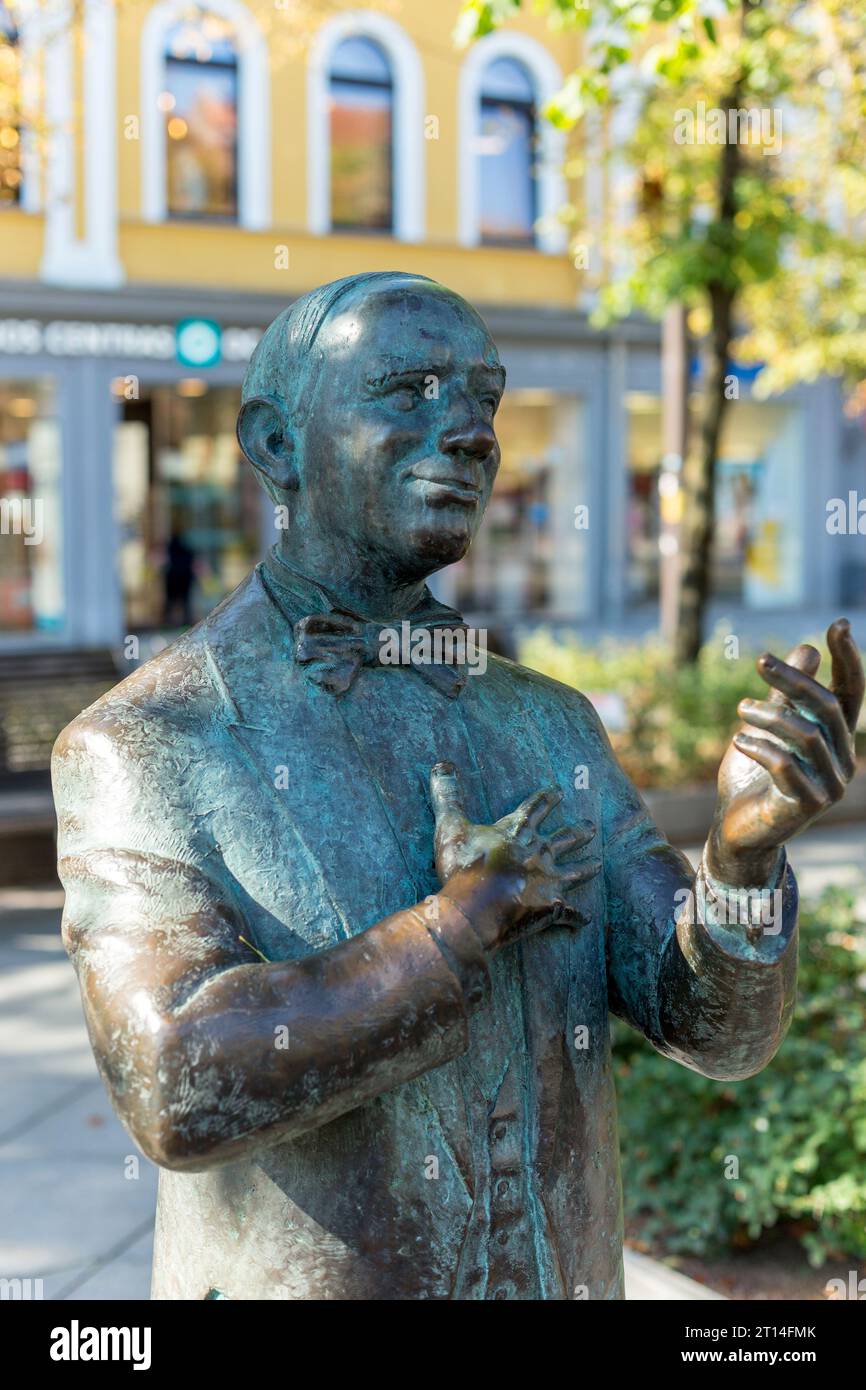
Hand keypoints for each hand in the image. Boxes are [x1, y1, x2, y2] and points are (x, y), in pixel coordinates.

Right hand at [429, 760, 599, 952]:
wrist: (476, 907)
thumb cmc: (464, 866)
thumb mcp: (451, 826)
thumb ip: (448, 796)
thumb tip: (441, 763)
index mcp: (518, 832)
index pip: (536, 808)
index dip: (547, 799)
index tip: (559, 791)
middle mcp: (539, 853)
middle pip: (564, 839)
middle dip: (578, 832)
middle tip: (591, 827)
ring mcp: (548, 881)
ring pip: (575, 873)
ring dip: (587, 868)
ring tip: (598, 864)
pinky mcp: (551, 908)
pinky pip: (570, 914)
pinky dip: (579, 917)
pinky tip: (586, 919)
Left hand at [708, 619, 862, 886]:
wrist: (738, 830)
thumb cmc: (753, 776)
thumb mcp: (768, 728)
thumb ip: (788, 695)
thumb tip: (808, 649)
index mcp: (836, 738)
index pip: (851, 692)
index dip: (848, 659)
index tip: (838, 624)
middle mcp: (841, 760)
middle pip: (826, 707)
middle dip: (794, 680)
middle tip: (761, 661)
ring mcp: (829, 786)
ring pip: (806, 735)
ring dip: (770, 715)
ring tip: (740, 708)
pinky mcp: (807, 806)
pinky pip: (787, 767)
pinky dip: (761, 747)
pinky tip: (738, 739)